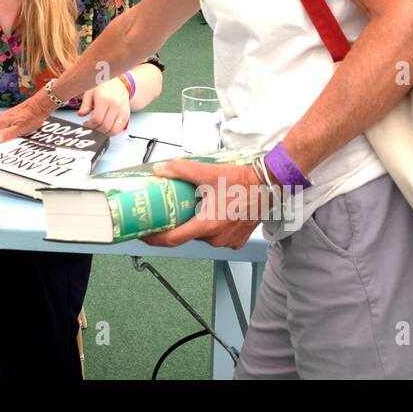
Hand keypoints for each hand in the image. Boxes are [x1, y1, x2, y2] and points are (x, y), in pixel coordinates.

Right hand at [0, 91, 51, 145]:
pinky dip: (16, 132)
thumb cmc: (33, 116)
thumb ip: (7, 134)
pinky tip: (24, 131)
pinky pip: (10, 128)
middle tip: (18, 143)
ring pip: (5, 132)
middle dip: (7, 142)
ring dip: (12, 137)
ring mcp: (7, 117)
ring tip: (23, 136)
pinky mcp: (12, 116)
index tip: (5, 152)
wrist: (40, 105)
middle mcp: (2, 119)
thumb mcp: (20, 129)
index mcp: (2, 122)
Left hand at [78, 78, 130, 134]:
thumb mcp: (90, 92)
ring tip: (98, 129)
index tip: (85, 125)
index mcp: (104, 99)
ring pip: (114, 130)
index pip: (97, 118)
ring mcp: (122, 111)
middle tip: (91, 128)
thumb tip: (80, 114)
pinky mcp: (126, 115)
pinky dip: (112, 132)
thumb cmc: (103, 88)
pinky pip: (119, 129)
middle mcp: (115, 105)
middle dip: (96, 130)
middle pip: (105, 126)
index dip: (90, 125)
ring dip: (104, 133)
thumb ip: (85, 105)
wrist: (118, 84)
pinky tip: (105, 128)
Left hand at [140, 159, 263, 249]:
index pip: (173, 239)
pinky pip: (216, 236)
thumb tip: (160, 170)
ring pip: (202, 235)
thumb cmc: (243, 182)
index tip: (142, 234)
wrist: (269, 185)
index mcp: (208, 225)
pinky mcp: (237, 240)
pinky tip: (212, 210)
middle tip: (168, 210)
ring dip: (196, 223)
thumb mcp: (208, 172)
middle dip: (177, 223)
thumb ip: (180, 171)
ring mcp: (228, 241)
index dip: (154, 238)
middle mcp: (217, 238)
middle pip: (187, 235)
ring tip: (195, 205)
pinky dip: (211, 225)